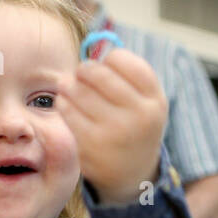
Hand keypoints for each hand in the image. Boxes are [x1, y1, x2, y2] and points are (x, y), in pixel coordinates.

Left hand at [59, 48, 166, 203]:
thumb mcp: (146, 100)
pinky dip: (62, 103)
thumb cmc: (135, 125)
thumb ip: (129, 73)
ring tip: (68, 86)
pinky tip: (65, 103)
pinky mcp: (89, 146)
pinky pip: (66, 112)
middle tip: (81, 72)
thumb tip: (97, 43)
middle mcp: (138, 116)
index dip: (110, 57)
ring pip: (78, 91)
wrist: (132, 174)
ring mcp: (113, 133)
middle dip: (85, 69)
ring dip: (69, 84)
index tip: (105, 63)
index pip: (125, 60)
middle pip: (99, 74)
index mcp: (155, 100)